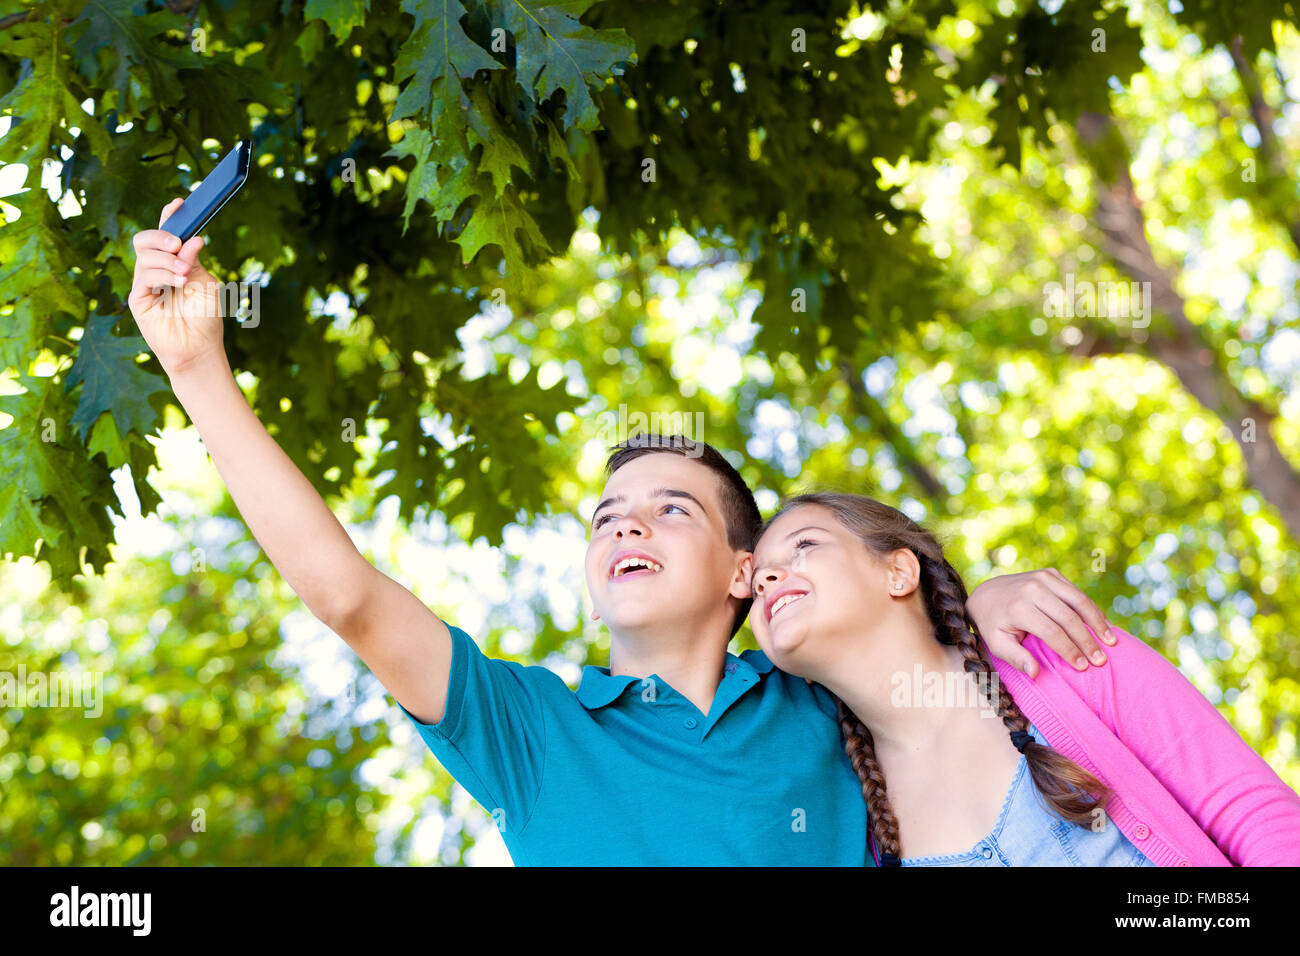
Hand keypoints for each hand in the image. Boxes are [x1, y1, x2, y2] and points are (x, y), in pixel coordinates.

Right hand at [127, 198, 225, 378]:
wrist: (199, 347)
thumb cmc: (204, 316)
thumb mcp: (205, 281)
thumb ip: (195, 259)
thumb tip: (193, 238)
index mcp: (175, 261)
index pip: (167, 234)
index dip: (170, 217)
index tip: (180, 203)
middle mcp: (157, 269)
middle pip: (145, 239)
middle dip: (161, 235)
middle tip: (178, 243)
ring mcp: (146, 283)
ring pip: (145, 256)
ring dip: (167, 261)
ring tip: (184, 273)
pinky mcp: (138, 299)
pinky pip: (143, 277)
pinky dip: (161, 275)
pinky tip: (177, 282)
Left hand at [967, 568, 1115, 677]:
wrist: (986, 592)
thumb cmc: (993, 624)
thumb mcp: (996, 643)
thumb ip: (1015, 658)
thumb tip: (1035, 673)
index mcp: (1018, 607)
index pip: (1052, 632)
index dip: (1070, 650)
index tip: (1083, 667)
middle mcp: (1032, 589)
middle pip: (1068, 617)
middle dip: (1087, 641)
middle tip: (1101, 659)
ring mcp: (1043, 578)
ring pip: (1078, 601)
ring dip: (1098, 622)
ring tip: (1111, 641)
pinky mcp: (1051, 573)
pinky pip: (1076, 592)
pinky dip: (1091, 609)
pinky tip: (1102, 624)